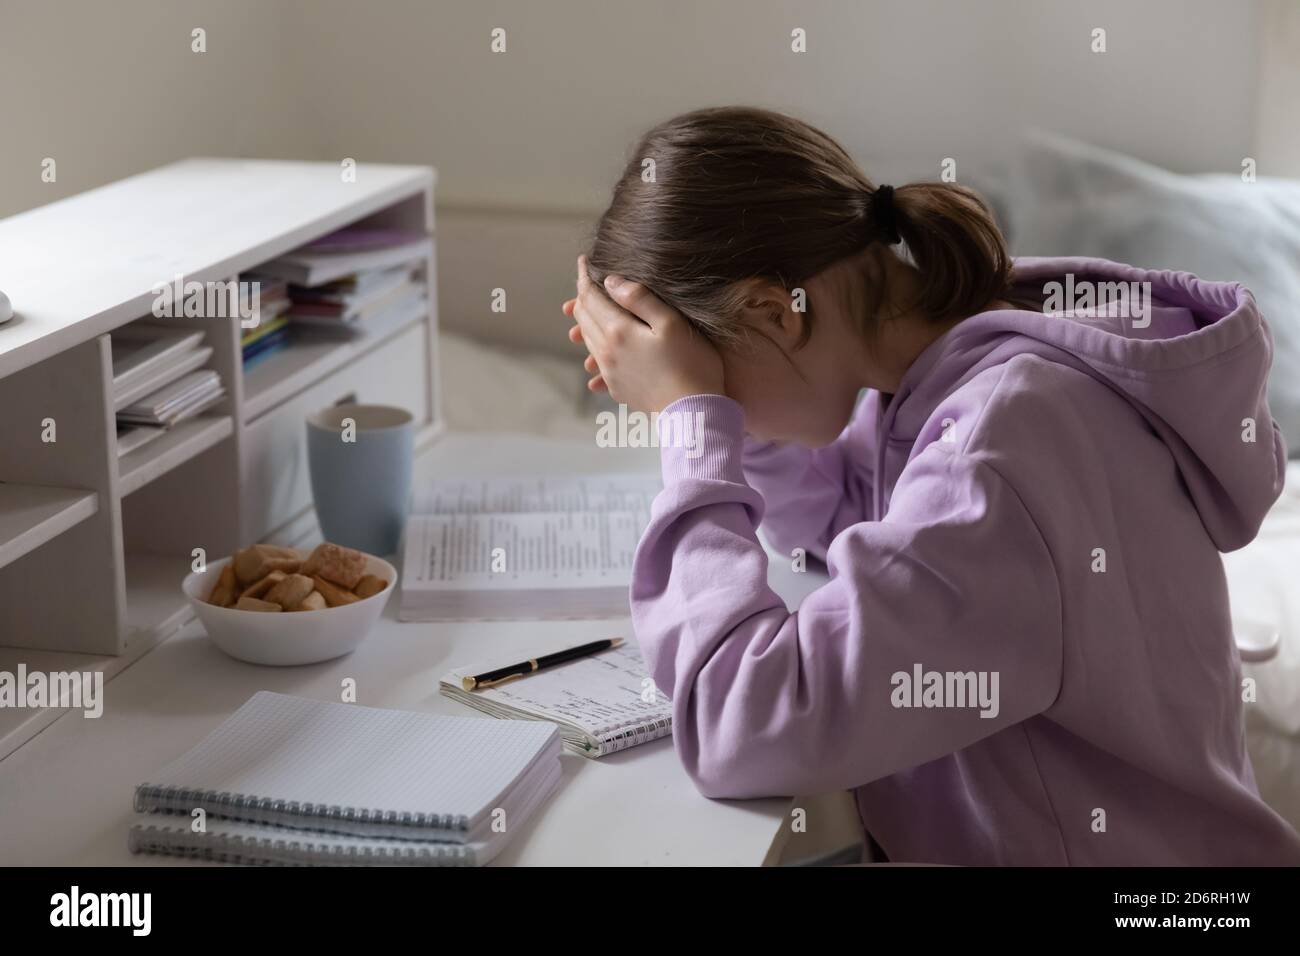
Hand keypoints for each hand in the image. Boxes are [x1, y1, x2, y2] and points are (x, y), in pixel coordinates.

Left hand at [563, 256, 723, 413]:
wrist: (694, 413)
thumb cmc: (691, 365)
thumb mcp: (671, 323)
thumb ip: (640, 299)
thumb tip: (612, 281)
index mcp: (617, 331)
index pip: (591, 297)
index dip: (585, 276)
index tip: (584, 261)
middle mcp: (606, 352)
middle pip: (585, 317)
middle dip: (583, 296)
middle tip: (588, 281)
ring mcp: (610, 372)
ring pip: (589, 339)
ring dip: (588, 320)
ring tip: (593, 308)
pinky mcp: (618, 388)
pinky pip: (598, 362)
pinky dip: (596, 346)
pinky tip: (601, 348)